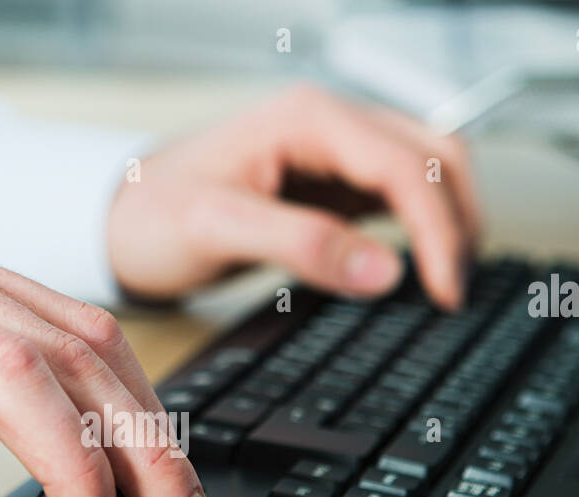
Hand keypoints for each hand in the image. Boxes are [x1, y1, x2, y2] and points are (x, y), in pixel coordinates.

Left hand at [108, 83, 480, 309]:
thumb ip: (301, 245)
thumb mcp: (218, 230)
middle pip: (436, 158)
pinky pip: (400, 197)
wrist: (120, 219)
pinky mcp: (332, 183)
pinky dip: (423, 229)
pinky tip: (418, 270)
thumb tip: (384, 271)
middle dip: (458, 223)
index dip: (439, 230)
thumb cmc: (155, 215)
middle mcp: (331, 125)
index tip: (444, 290)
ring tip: (445, 287)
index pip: (407, 167)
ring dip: (449, 223)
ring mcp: (336, 152)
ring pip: (428, 174)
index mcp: (309, 120)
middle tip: (452, 295)